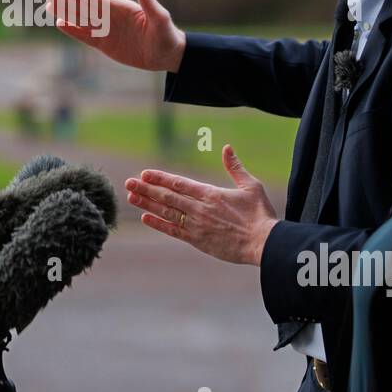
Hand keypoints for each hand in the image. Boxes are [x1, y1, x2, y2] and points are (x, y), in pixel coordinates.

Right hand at [45, 0, 185, 72]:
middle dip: (67, 2)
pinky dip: (72, 30)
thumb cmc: (166, 35)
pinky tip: (60, 23)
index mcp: (122, 8)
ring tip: (48, 6)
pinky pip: (85, 36)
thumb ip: (148, 1)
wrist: (168, 55)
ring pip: (81, 20)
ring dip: (65, 13)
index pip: (97, 0)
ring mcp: (107, 30)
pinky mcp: (105, 44)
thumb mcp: (159, 18)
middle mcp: (111, 17)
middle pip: (85, 8)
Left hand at [125, 145, 278, 265]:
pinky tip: (146, 217)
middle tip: (128, 183)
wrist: (263, 243)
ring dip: (148, 204)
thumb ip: (235, 167)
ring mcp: (196, 225)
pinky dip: (159, 224)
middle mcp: (199, 209)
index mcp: (211, 194)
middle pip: (168, 197)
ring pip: (167, 212)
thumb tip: (226, 148)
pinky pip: (173, 231)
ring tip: (131, 197)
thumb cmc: (260, 214)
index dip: (160, 178)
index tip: (145, 173)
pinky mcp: (198, 240)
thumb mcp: (250, 186)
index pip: (179, 184)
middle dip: (147, 189)